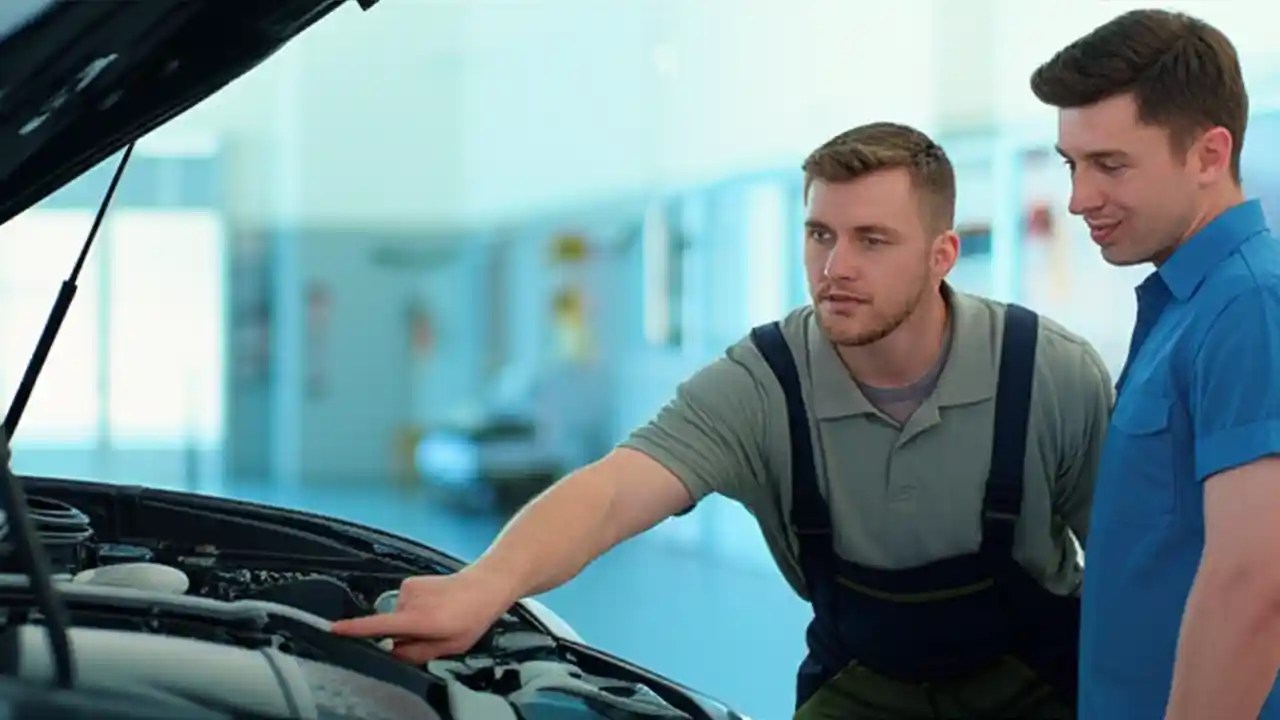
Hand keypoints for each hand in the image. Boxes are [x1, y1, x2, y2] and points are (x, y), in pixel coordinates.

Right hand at [330, 567, 514, 663]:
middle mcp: (408, 601)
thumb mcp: (449, 646)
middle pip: (391, 627)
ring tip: (438, 616)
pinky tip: (435, 606)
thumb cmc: (471, 618)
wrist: (484, 585)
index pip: (380, 626)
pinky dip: (414, 609)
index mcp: (418, 619)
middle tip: (433, 633)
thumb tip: (393, 652)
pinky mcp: (409, 581)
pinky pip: (403, 604)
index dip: (355, 629)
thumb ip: (417, 653)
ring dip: (411, 621)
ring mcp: (408, 588)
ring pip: (398, 615)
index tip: (334, 629)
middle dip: (405, 635)